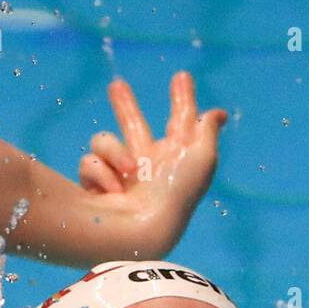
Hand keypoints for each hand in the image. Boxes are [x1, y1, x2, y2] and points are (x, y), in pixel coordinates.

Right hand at [78, 71, 227, 255]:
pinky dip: (101, 173)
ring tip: (128, 173)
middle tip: (116, 85)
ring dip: (113, 151)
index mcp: (176, 155)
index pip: (181, 119)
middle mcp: (149, 164)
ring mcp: (121, 176)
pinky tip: (114, 192)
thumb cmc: (176, 194)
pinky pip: (90, 162)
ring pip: (104, 141)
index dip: (183, 98)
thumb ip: (207, 131)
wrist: (139, 231)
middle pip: (134, 124)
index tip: (182, 76)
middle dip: (124, 105)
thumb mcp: (200, 159)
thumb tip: (218, 113)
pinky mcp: (96, 186)